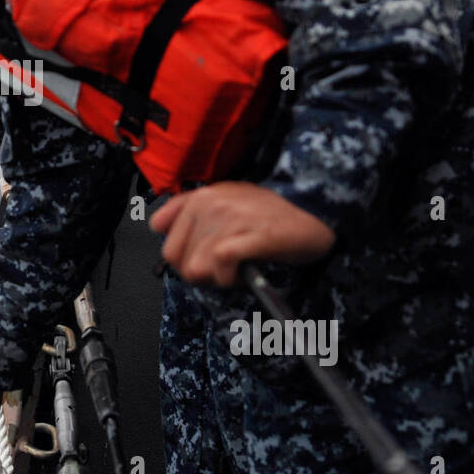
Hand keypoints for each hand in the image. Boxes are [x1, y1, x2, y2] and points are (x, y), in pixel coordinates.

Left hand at [149, 182, 335, 286]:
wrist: (315, 214)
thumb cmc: (271, 213)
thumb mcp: (226, 200)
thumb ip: (191, 210)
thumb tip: (159, 226)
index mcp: (200, 195)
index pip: (161, 231)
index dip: (179, 252)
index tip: (199, 256)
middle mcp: (209, 203)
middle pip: (176, 257)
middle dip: (196, 270)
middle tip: (223, 267)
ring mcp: (228, 218)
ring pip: (195, 267)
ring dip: (217, 277)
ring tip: (238, 267)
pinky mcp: (248, 236)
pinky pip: (219, 266)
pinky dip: (230, 278)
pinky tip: (243, 273)